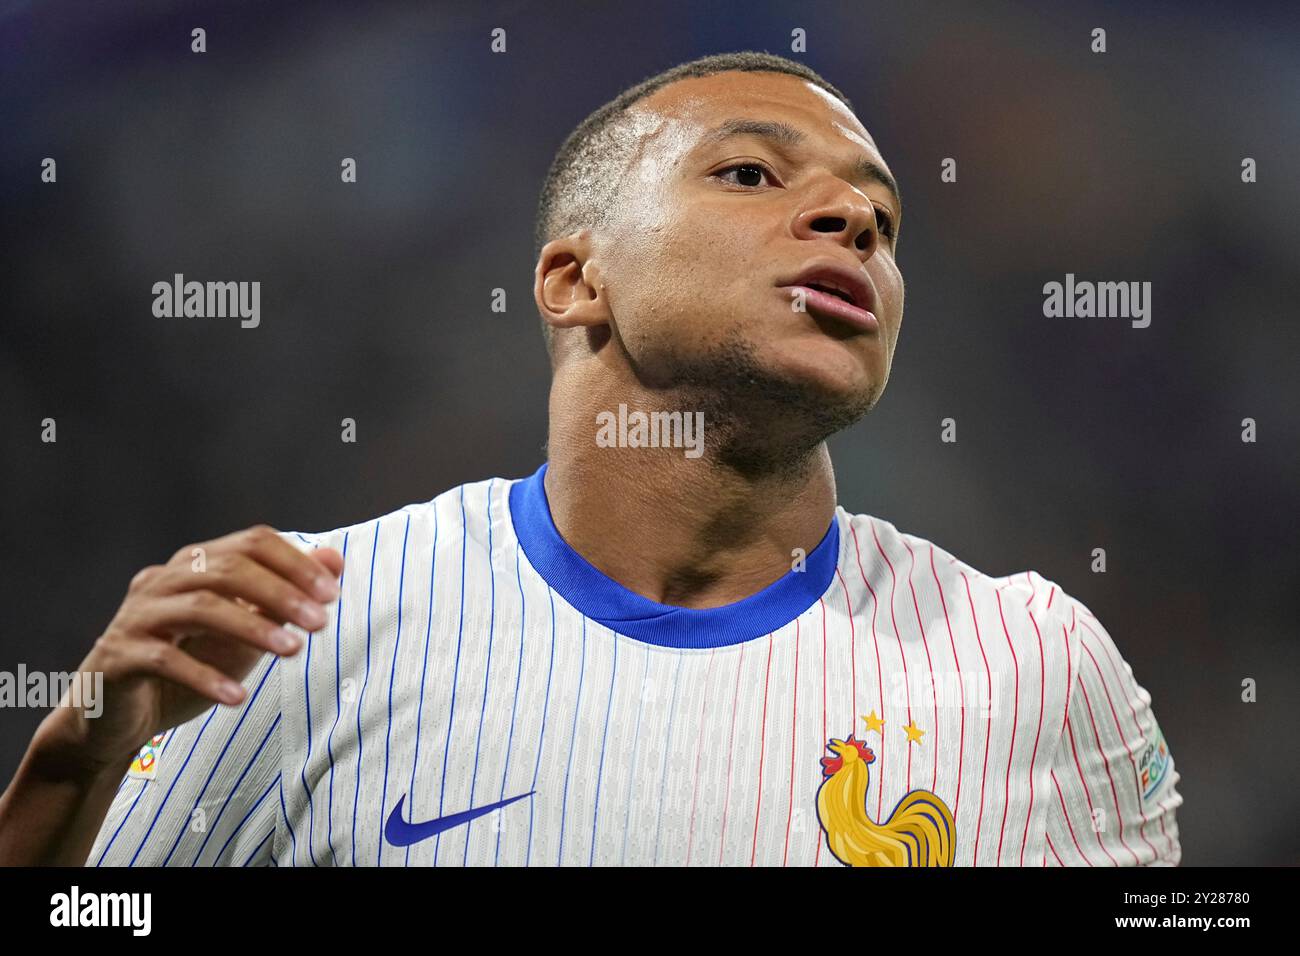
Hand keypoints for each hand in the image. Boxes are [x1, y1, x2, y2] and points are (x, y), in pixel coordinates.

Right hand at [43, 525, 342, 775]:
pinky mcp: (118, 657)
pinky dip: (205, 676)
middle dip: (281, 593)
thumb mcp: (245, 630)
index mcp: (193, 566)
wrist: (117, 719)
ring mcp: (137, 616)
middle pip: (227, 569)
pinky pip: (164, 659)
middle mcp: (162, 581)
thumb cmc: (187, 666)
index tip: (332, 594)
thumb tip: (335, 559)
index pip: (251, 543)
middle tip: (321, 623)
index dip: (295, 563)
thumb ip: (284, 595)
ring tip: (293, 651)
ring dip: (253, 627)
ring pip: (200, 607)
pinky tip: (237, 697)